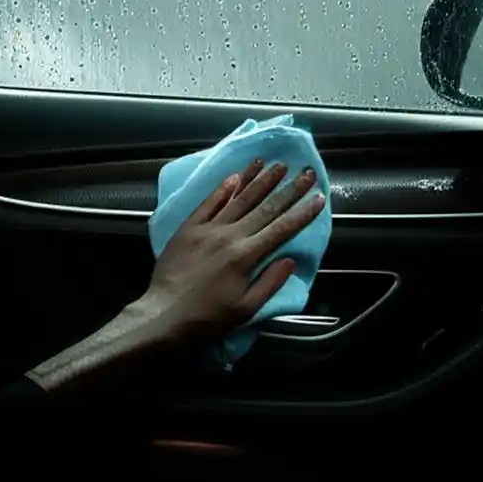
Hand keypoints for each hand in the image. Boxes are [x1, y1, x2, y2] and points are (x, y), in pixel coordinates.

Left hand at [138, 159, 325, 341]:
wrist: (163, 313)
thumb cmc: (208, 316)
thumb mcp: (246, 308)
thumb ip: (270, 282)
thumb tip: (290, 259)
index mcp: (246, 255)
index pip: (282, 228)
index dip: (302, 212)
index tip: (318, 197)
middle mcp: (230, 235)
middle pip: (265, 208)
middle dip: (288, 189)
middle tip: (305, 172)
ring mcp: (208, 228)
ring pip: (239, 198)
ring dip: (259, 180)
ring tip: (276, 164)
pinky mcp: (189, 227)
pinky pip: (209, 202)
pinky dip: (224, 188)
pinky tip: (236, 175)